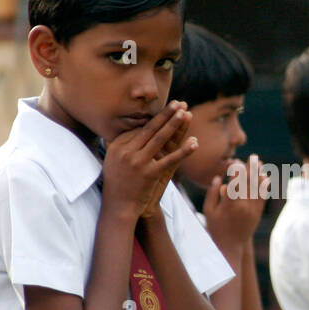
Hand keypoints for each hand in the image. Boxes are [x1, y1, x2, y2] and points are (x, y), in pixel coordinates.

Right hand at [102, 101, 196, 220]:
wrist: (118, 207)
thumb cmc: (118, 184)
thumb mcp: (113, 161)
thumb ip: (122, 145)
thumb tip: (134, 128)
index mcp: (117, 146)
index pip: (141, 129)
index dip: (157, 118)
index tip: (169, 108)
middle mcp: (126, 151)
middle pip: (151, 129)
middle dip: (166, 114)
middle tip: (179, 102)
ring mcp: (138, 162)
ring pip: (160, 139)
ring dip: (175, 124)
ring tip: (186, 112)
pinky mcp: (149, 174)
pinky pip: (170, 160)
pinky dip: (183, 151)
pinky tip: (194, 143)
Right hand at [204, 154, 267, 247]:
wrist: (229, 247)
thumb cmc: (215, 228)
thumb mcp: (208, 211)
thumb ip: (212, 193)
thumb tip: (219, 178)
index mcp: (229, 204)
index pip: (235, 182)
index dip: (236, 170)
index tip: (235, 162)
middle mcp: (243, 206)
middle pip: (249, 182)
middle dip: (251, 168)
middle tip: (252, 156)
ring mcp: (252, 210)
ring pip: (258, 188)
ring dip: (260, 174)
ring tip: (260, 163)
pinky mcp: (257, 214)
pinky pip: (263, 198)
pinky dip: (265, 187)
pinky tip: (266, 178)